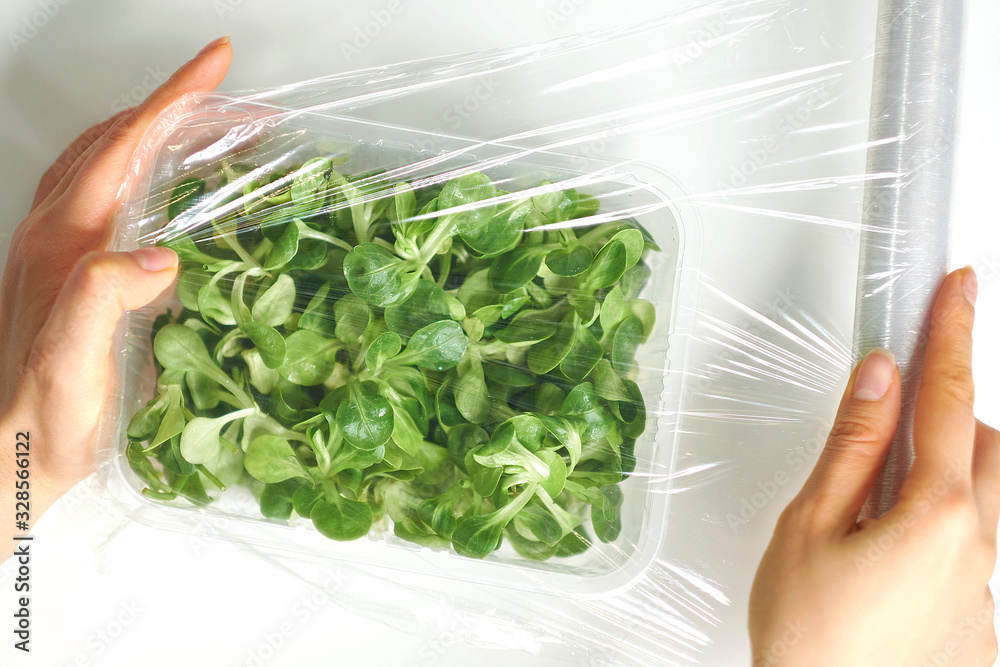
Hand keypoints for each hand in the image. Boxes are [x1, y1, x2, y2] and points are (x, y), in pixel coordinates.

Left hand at [0, 37, 232, 559]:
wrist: (10, 453)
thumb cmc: (47, 418)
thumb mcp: (74, 362)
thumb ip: (103, 298)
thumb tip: (158, 255)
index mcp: (67, 242)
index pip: (126, 148)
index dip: (175, 102)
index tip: (218, 67)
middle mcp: (57, 232)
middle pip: (118, 141)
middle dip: (178, 107)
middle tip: (236, 99)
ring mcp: (59, 248)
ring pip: (107, 160)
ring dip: (158, 131)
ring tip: (210, 127)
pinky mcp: (68, 269)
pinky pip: (104, 192)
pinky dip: (140, 166)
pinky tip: (165, 184)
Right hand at [749, 267, 998, 665]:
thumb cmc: (810, 639)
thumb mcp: (810, 527)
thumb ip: (854, 446)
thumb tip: (878, 376)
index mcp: (937, 514)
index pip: (948, 398)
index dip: (951, 333)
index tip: (962, 287)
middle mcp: (982, 547)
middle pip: (991, 447)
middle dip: (956, 415)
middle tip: (901, 418)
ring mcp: (989, 588)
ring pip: (991, 501)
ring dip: (954, 474)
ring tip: (888, 501)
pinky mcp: (986, 622)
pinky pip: (983, 552)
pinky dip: (946, 532)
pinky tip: (895, 564)